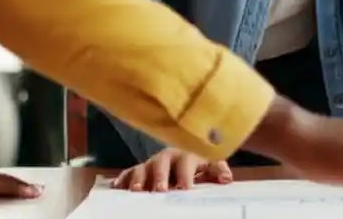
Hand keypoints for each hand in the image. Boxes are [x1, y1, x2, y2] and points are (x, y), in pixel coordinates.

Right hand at [111, 148, 232, 190]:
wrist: (187, 150)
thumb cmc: (199, 162)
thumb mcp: (211, 164)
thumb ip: (218, 170)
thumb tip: (227, 178)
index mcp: (186, 154)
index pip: (186, 163)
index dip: (186, 175)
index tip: (186, 188)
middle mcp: (166, 157)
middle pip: (161, 164)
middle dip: (160, 176)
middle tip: (160, 190)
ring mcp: (151, 162)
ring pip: (142, 167)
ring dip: (138, 178)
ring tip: (136, 191)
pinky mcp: (140, 169)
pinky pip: (129, 172)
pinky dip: (123, 179)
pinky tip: (116, 187)